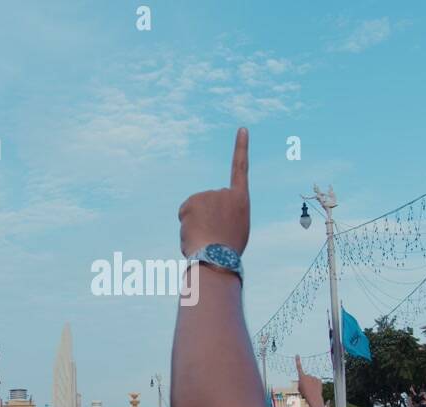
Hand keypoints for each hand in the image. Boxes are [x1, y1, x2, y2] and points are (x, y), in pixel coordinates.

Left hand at [178, 128, 249, 256]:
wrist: (218, 259)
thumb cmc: (228, 252)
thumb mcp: (235, 231)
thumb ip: (225, 218)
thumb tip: (207, 220)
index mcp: (241, 200)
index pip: (241, 168)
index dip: (241, 147)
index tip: (242, 129)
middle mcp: (224, 192)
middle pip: (210, 201)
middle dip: (207, 216)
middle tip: (214, 235)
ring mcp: (208, 195)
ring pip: (195, 208)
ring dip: (196, 222)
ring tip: (206, 237)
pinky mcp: (192, 201)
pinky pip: (184, 213)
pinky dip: (186, 224)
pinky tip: (195, 234)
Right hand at [295, 355, 323, 403]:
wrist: (314, 397)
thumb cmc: (305, 394)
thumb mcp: (299, 388)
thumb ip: (301, 383)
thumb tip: (304, 381)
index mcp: (302, 377)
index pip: (299, 367)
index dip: (297, 361)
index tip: (297, 355)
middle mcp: (308, 375)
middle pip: (306, 377)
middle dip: (306, 381)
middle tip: (306, 388)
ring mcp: (314, 377)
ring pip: (311, 379)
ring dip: (311, 383)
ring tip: (311, 390)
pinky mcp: (319, 379)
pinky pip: (316, 381)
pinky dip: (316, 384)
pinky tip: (316, 389)